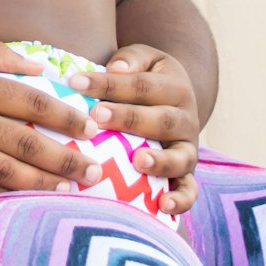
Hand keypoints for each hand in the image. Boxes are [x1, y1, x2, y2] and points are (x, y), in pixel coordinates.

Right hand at [0, 39, 102, 198]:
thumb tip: (41, 67)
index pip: (27, 99)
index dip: (63, 115)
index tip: (91, 126)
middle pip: (23, 140)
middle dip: (64, 157)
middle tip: (96, 170)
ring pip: (2, 170)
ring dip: (41, 182)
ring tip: (71, 190)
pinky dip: (2, 195)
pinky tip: (26, 201)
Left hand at [64, 44, 199, 214]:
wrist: (176, 99)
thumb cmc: (146, 78)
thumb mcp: (144, 59)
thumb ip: (131, 59)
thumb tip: (116, 67)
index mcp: (176, 87)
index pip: (141, 84)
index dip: (109, 83)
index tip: (75, 82)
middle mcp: (187, 118)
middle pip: (161, 119)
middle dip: (129, 118)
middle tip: (97, 116)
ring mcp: (188, 148)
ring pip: (180, 156)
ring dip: (160, 160)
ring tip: (137, 160)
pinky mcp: (186, 173)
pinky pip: (189, 190)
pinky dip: (180, 200)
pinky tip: (162, 206)